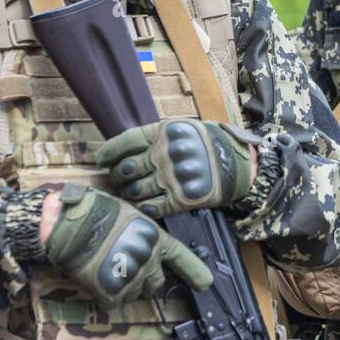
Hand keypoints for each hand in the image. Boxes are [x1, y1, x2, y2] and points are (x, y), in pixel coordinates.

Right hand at [43, 185, 212, 307]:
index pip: (182, 259)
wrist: (70, 223)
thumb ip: (140, 236)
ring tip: (106, 272)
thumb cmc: (95, 211)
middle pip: (156, 284)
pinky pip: (113, 303)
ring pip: (134, 295)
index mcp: (156, 239)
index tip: (205, 283)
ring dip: (124, 289)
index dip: (195, 272)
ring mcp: (132, 278)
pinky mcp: (112, 292)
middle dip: (145, 281)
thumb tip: (139, 246)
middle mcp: (150, 260)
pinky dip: (105, 296)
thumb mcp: (129, 216)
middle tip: (126, 271)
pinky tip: (95, 281)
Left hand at [95, 119, 254, 217]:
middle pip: (126, 169)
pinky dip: (145, 209)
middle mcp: (165, 155)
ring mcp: (173, 178)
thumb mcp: (182, 130)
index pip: (125, 142)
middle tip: (118, 178)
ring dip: (130, 194)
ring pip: (136, 191)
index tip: (101, 159)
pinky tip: (144, 206)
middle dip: (117, 176)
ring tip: (132, 192)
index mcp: (164, 133)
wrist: (239, 162)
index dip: (108, 152)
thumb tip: (123, 151)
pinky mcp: (182, 199)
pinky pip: (153, 208)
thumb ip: (155, 138)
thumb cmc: (208, 143)